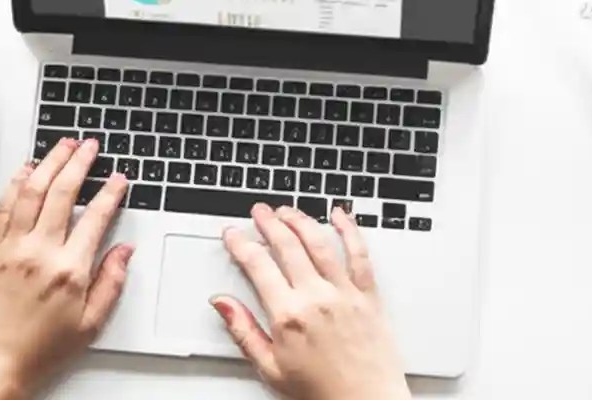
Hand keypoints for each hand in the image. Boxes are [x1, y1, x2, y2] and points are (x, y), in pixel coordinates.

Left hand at [0, 139, 132, 399]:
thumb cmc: (40, 348)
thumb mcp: (90, 323)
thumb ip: (111, 282)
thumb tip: (125, 251)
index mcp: (69, 270)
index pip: (96, 217)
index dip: (111, 193)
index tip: (119, 179)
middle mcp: (40, 252)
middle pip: (62, 192)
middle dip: (79, 162)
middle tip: (89, 146)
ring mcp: (12, 248)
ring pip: (31, 190)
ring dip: (48, 162)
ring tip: (61, 146)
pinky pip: (3, 207)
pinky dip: (15, 183)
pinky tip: (25, 171)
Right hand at [215, 205, 410, 399]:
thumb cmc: (321, 392)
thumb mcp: (270, 368)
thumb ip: (244, 331)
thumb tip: (223, 304)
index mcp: (288, 316)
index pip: (258, 266)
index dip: (241, 244)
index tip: (233, 234)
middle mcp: (316, 298)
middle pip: (287, 246)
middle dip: (269, 223)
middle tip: (259, 211)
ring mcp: (344, 293)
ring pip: (319, 243)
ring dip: (300, 220)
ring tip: (287, 210)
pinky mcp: (368, 295)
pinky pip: (359, 254)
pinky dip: (350, 230)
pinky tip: (341, 215)